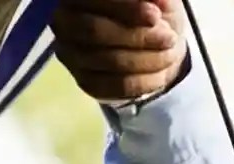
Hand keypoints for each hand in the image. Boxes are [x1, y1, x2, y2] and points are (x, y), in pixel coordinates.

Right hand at [51, 0, 188, 103]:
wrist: (153, 42)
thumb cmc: (150, 10)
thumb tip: (157, 1)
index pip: (94, 1)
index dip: (126, 8)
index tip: (155, 15)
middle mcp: (63, 22)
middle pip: (95, 31)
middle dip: (138, 36)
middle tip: (169, 37)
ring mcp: (70, 54)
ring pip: (110, 61)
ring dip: (149, 58)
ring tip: (170, 52)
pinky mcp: (85, 81)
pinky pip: (118, 86)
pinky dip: (147, 80)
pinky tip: (162, 72)